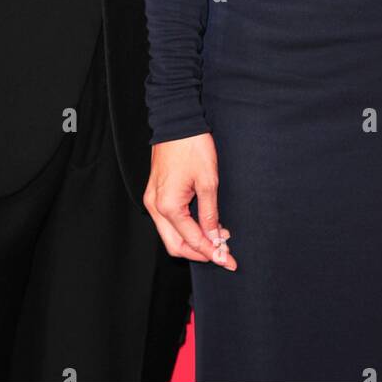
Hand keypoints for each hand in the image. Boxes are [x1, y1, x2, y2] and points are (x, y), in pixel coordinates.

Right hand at [143, 133, 236, 269]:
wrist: (176, 121)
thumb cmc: (192, 146)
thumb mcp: (208, 181)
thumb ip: (210, 215)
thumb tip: (214, 238)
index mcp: (167, 205)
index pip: (191, 240)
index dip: (212, 252)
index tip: (229, 260)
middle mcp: (155, 206)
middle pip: (175, 245)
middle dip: (200, 253)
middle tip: (224, 255)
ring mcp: (152, 199)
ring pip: (170, 234)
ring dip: (192, 241)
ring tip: (218, 238)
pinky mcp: (155, 192)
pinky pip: (168, 220)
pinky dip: (185, 228)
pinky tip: (203, 224)